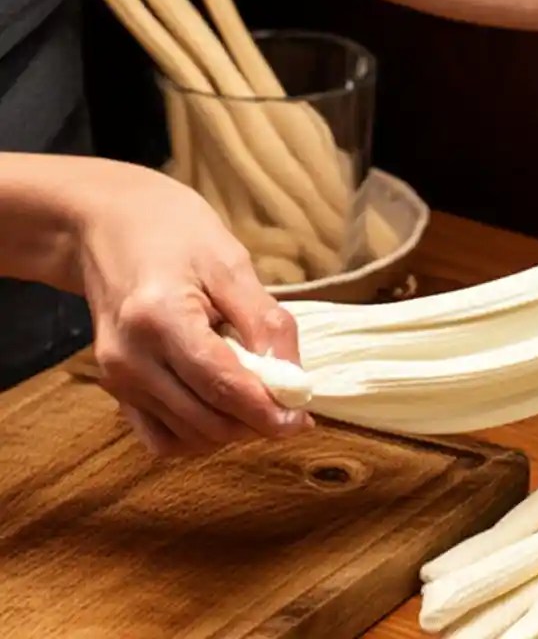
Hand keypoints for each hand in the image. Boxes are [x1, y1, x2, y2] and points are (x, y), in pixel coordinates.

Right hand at [77, 162, 311, 455]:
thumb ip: (266, 324)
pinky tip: (220, 407)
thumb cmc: (175, 235)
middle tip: (287, 400)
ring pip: (189, 436)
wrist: (106, 227)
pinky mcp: (113, 388)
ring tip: (254, 392)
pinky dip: (198, 435)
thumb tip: (295, 380)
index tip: (302, 418)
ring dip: (232, 428)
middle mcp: (130, 357)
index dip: (268, 410)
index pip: (221, 385)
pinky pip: (161, 439)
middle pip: (207, 420)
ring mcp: (116, 378)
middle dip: (256, 421)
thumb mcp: (232, 264)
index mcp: (160, 318)